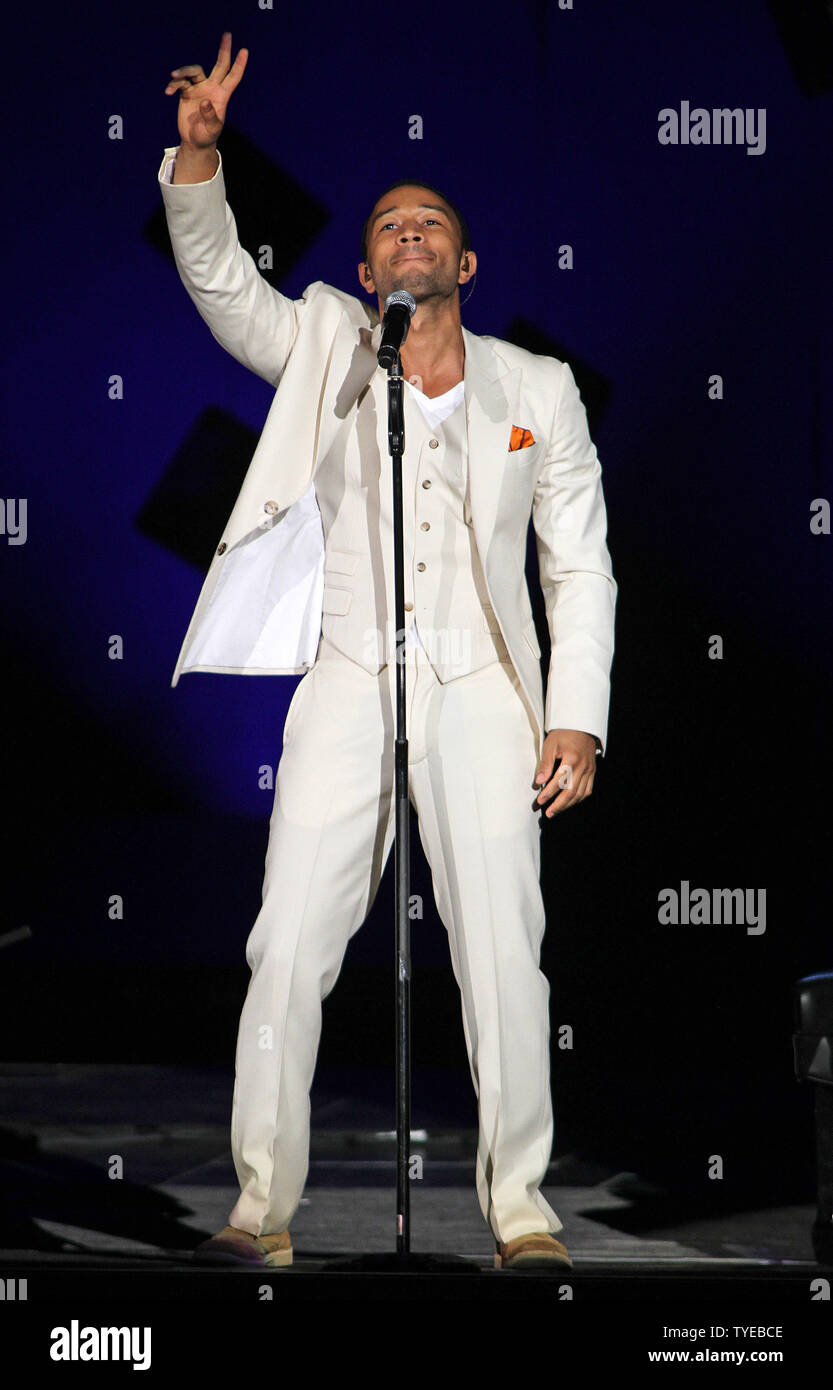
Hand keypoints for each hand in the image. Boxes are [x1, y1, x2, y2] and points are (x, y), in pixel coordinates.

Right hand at [164, 31, 247, 149]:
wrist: (194, 142)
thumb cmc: (207, 136)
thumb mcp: (211, 130)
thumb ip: (210, 116)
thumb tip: (205, 102)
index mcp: (221, 95)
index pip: (233, 77)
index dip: (239, 64)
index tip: (244, 50)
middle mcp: (211, 88)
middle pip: (219, 65)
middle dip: (224, 50)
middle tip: (228, 34)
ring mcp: (199, 89)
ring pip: (194, 71)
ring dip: (184, 71)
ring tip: (174, 75)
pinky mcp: (186, 93)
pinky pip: (180, 82)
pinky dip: (174, 85)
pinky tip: (168, 92)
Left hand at [533, 729, 595, 816]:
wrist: (582, 726)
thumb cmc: (564, 733)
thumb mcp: (550, 744)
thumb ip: (545, 763)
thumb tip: (539, 781)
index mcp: (572, 759)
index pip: (559, 781)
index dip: (548, 793)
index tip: (539, 801)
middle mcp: (583, 766)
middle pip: (571, 792)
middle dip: (558, 805)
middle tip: (547, 813)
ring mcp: (589, 770)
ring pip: (580, 793)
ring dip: (567, 805)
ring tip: (555, 811)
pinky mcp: (592, 771)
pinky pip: (587, 790)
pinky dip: (578, 799)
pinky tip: (570, 803)